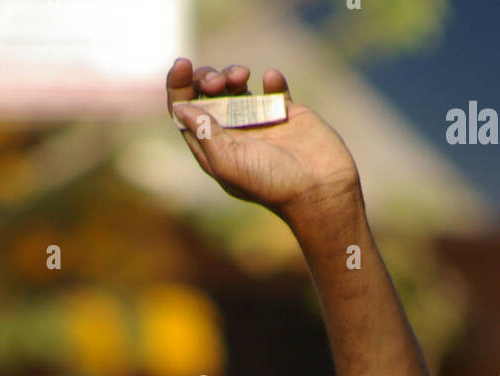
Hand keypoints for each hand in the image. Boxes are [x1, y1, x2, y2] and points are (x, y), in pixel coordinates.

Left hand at [166, 58, 360, 220]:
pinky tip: (271, 80)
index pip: (186, 114)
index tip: (183, 65)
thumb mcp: (229, 162)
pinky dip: (271, 79)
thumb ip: (205, 133)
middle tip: (219, 81)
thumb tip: (181, 108)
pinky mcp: (287, 114)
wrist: (320, 188)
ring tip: (242, 75)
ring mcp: (260, 123)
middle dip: (207, 78)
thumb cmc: (272, 183)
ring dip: (233, 73)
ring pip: (236, 87)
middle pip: (208, 97)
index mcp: (214, 150)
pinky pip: (273, 88)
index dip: (179, 87)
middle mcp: (234, 136)